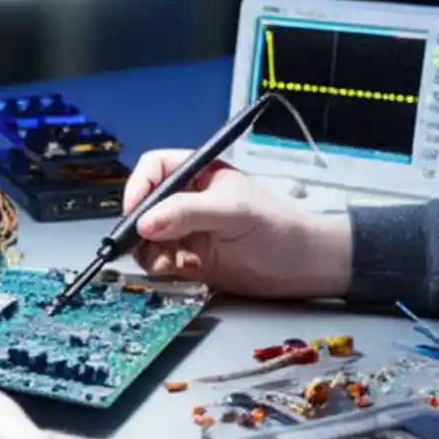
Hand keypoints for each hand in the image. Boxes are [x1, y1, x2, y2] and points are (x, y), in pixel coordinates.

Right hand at [122, 149, 351, 298]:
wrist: (301, 267)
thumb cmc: (279, 227)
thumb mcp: (232, 212)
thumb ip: (188, 213)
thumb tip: (148, 221)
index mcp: (197, 175)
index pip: (154, 169)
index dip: (139, 187)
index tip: (137, 212)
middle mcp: (186, 201)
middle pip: (143, 208)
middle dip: (142, 228)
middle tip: (148, 243)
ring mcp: (185, 231)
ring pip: (146, 239)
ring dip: (154, 252)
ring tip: (177, 260)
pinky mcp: (188, 259)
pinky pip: (160, 262)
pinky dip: (166, 268)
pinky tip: (190, 268)